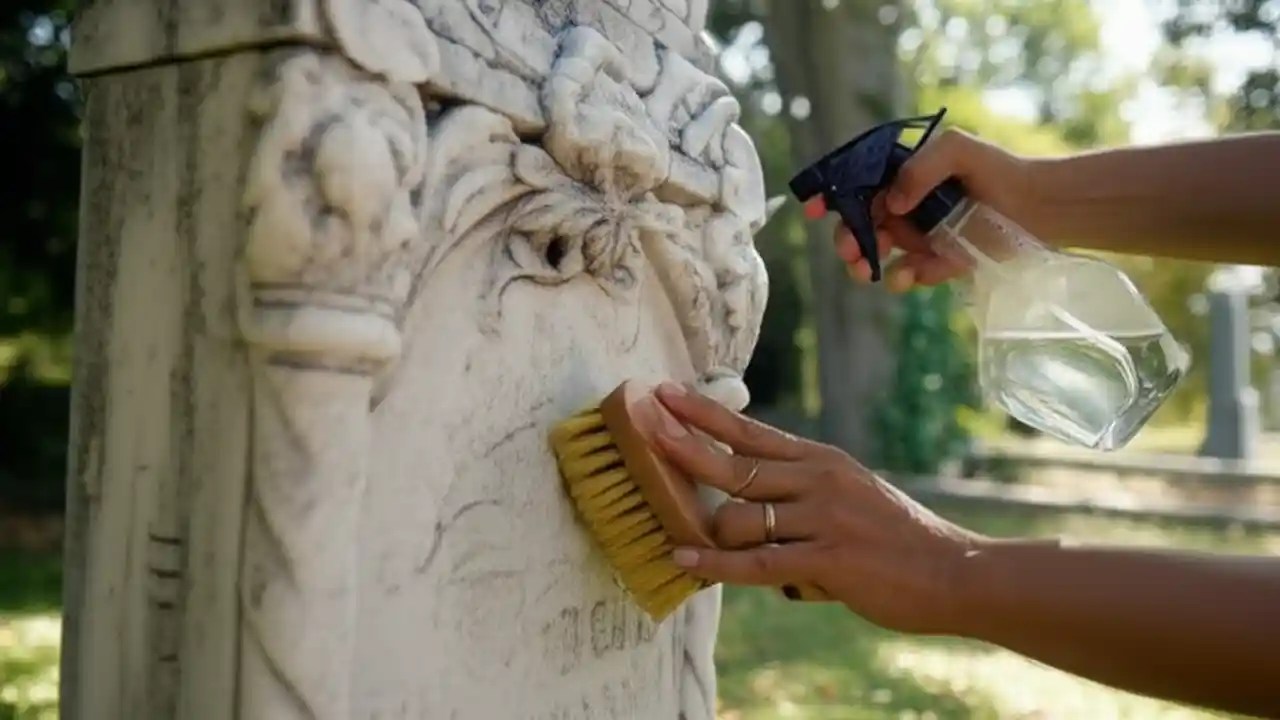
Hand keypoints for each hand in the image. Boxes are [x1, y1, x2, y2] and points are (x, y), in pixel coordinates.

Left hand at [651, 382, 983, 634]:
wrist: (955, 572)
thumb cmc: (897, 541)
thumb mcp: (850, 498)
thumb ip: (799, 497)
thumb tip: (744, 514)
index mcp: (821, 461)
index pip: (751, 431)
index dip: (703, 414)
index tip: (665, 393)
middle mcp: (820, 480)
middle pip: (734, 462)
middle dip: (682, 444)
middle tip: (641, 426)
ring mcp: (825, 518)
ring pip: (740, 519)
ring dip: (711, 538)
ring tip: (693, 550)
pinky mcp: (830, 560)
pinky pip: (756, 562)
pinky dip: (715, 564)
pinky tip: (682, 559)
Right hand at [832, 128, 1034, 292]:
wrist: (1039, 206)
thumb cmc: (998, 170)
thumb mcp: (958, 149)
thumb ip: (921, 167)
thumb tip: (893, 203)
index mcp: (900, 178)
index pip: (855, 185)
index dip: (830, 195)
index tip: (813, 208)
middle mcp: (903, 209)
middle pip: (858, 224)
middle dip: (845, 237)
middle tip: (849, 248)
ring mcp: (917, 239)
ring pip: (876, 254)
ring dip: (863, 262)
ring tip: (865, 269)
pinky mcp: (936, 264)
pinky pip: (908, 274)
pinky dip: (901, 277)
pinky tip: (905, 276)